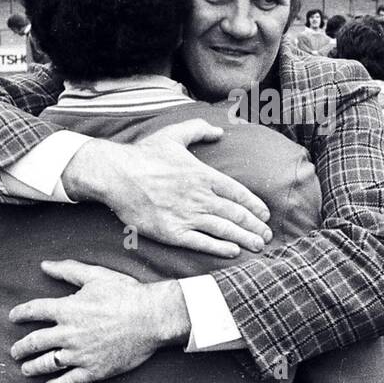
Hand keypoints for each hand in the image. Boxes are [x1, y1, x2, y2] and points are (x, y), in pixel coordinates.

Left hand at [8, 260, 190, 382]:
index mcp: (67, 309)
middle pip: (34, 342)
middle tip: (14, 351)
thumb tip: (44, 265)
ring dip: (32, 368)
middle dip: (20, 348)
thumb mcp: (96, 276)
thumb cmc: (126, 293)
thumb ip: (68, 271)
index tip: (12, 317)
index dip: (20, 313)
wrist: (152, 318)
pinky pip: (68, 382)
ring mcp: (80, 354)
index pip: (33, 311)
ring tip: (25, 369)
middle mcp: (68, 333)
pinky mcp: (94, 370)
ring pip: (47, 364)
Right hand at [65, 119, 272, 258]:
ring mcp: (187, 215)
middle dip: (255, 226)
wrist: (116, 174)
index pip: (238, 193)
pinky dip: (220, 248)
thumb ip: (199, 130)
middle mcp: (200, 196)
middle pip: (236, 214)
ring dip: (245, 239)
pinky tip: (233, 251)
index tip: (265, 215)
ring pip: (224, 230)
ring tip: (258, 246)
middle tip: (267, 235)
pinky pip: (202, 242)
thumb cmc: (144, 154)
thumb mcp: (174, 134)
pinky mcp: (172, 232)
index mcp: (204, 175)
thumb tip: (219, 131)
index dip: (255, 206)